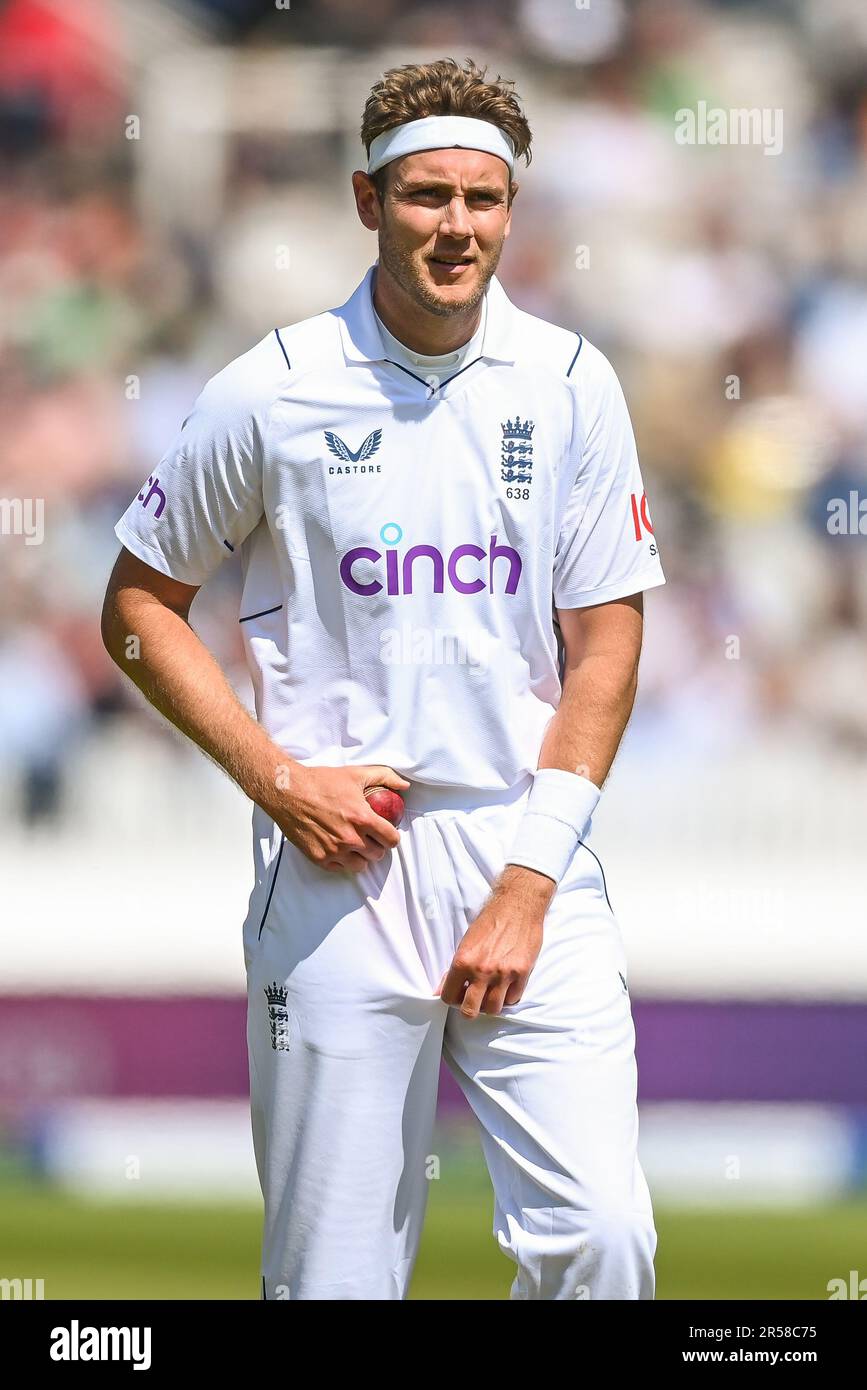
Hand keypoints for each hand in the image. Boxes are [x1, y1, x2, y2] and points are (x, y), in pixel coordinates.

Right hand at [271, 764, 410, 872]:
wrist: (288, 792)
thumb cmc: (321, 781)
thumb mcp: (355, 774)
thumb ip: (384, 777)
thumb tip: (404, 786)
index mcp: (362, 818)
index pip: (391, 840)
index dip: (392, 837)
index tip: (386, 833)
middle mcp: (350, 838)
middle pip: (378, 854)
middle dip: (377, 846)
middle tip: (369, 837)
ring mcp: (334, 850)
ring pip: (361, 866)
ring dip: (361, 857)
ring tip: (355, 845)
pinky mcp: (319, 858)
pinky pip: (340, 868)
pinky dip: (342, 861)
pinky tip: (339, 848)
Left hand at [437, 866, 554, 1017]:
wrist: (518, 905)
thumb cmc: (490, 921)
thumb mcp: (466, 942)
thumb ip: (456, 968)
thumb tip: (443, 989)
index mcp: (463, 961)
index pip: (448, 997)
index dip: (452, 998)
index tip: (458, 995)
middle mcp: (482, 970)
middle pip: (470, 1010)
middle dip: (469, 1009)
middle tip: (473, 1002)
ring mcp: (503, 974)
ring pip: (493, 1009)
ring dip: (491, 1003)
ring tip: (491, 993)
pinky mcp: (522, 973)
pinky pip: (512, 999)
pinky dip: (508, 996)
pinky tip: (506, 985)